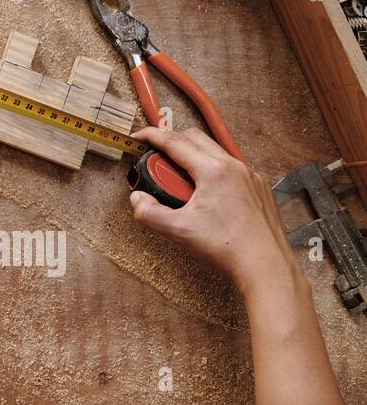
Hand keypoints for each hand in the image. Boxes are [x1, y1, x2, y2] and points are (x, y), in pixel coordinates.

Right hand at [128, 126, 296, 298]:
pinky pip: (231, 168)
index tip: (139, 137)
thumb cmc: (229, 248)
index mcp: (213, 170)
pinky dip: (212, 170)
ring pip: (215, 152)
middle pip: (196, 138)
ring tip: (179, 179)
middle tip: (156, 158)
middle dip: (172, 141)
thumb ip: (149, 213)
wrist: (267, 268)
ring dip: (193, 156)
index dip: (151, 136)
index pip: (175, 142)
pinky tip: (206, 194)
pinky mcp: (259, 189)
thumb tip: (138, 200)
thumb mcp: (178, 231)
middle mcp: (234, 167)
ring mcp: (250, 177)